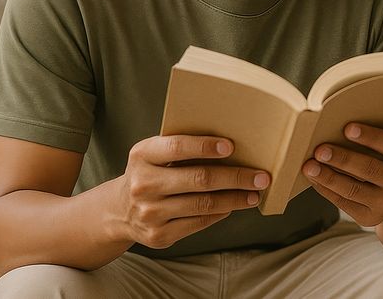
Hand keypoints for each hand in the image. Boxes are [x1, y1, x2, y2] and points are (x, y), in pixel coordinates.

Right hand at [115, 135, 269, 248]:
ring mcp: (150, 213)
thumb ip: (182, 146)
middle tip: (261, 176)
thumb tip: (232, 145)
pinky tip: (234, 205)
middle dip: (236, 177)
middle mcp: (143, 185)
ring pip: (204, 204)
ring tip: (255, 193)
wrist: (120, 210)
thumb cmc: (151, 172)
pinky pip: (199, 222)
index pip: (177, 147)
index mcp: (142, 155)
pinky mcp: (159, 236)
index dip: (205, 146)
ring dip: (235, 198)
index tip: (231, 147)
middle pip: (199, 179)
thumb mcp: (155, 153)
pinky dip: (221, 213)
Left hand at [303, 123, 382, 227]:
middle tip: (320, 150)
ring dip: (328, 177)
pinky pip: (344, 203)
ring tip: (309, 166)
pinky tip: (314, 179)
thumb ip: (378, 132)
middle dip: (342, 159)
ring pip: (353, 189)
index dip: (370, 137)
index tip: (347, 128)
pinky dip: (326, 190)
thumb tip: (340, 121)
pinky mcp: (371, 218)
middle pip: (370, 169)